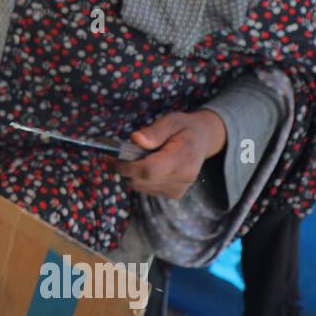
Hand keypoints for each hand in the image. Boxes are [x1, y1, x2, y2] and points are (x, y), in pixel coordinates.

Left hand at [112, 110, 226, 199]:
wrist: (202, 141)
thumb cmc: (184, 128)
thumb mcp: (172, 120)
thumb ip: (154, 131)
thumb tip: (136, 139)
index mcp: (184, 157)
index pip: (149, 170)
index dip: (127, 166)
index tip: (113, 156)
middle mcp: (183, 177)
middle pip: (141, 180)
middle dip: (125, 168)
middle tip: (119, 153)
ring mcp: (179, 189)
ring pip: (140, 186)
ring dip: (131, 173)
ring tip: (136, 157)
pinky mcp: (173, 194)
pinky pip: (146, 189)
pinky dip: (139, 178)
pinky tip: (146, 165)